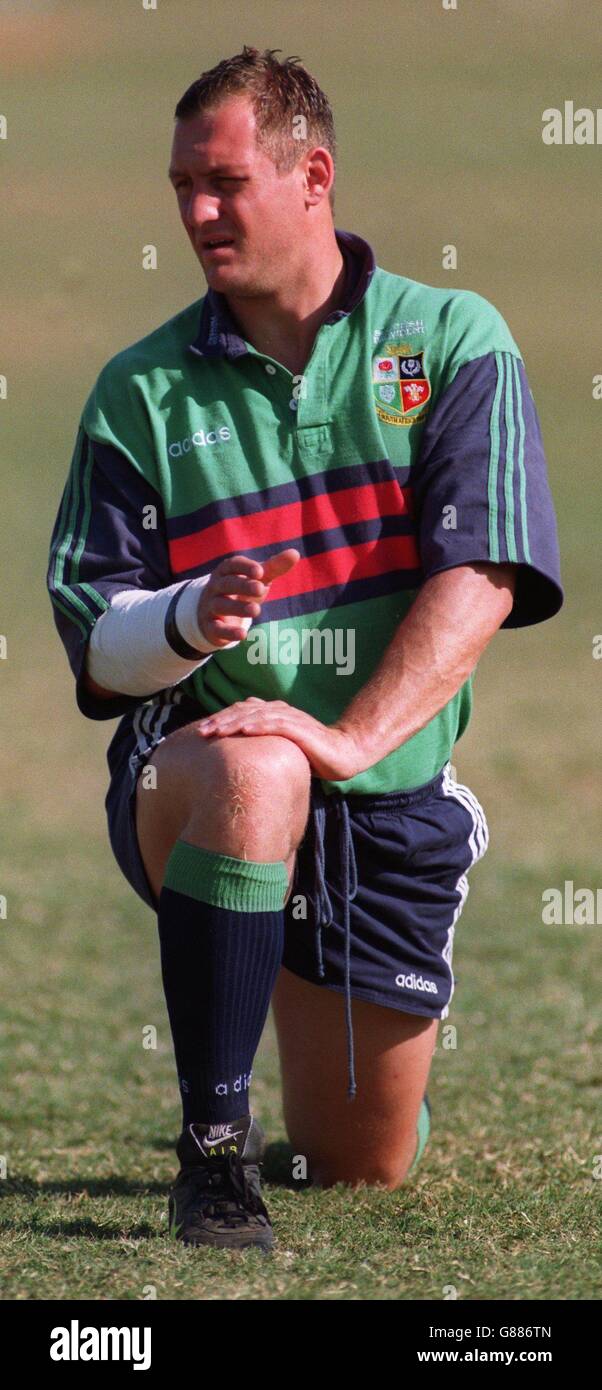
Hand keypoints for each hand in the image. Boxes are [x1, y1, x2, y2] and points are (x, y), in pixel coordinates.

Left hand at [195, 698, 370, 780]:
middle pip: (243, 711)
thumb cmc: (311, 754)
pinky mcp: (300, 728)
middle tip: (200, 731)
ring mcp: (290, 718)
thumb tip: (237, 759)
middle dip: (220, 720)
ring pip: (255, 716)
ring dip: (233, 723)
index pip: (240, 712)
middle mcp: (279, 711)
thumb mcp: (281, 748)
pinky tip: (244, 731)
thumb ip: (262, 746)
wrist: (344, 753)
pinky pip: (276, 724)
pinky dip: (259, 726)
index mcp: (272, 714)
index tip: (200, 731)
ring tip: (215, 731)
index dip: (220, 719)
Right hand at [197, 549, 299, 647]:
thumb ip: (274, 567)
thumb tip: (295, 553)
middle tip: (260, 588)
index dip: (245, 567)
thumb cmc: (240, 591)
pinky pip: (216, 628)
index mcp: (226, 571)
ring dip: (238, 607)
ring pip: (220, 605)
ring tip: (256, 610)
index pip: (232, 565)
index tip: (260, 571)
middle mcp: (215, 587)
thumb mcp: (256, 579)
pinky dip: (228, 631)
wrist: (212, 614)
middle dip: (242, 585)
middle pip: (226, 584)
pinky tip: (242, 634)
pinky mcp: (211, 627)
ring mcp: (210, 607)